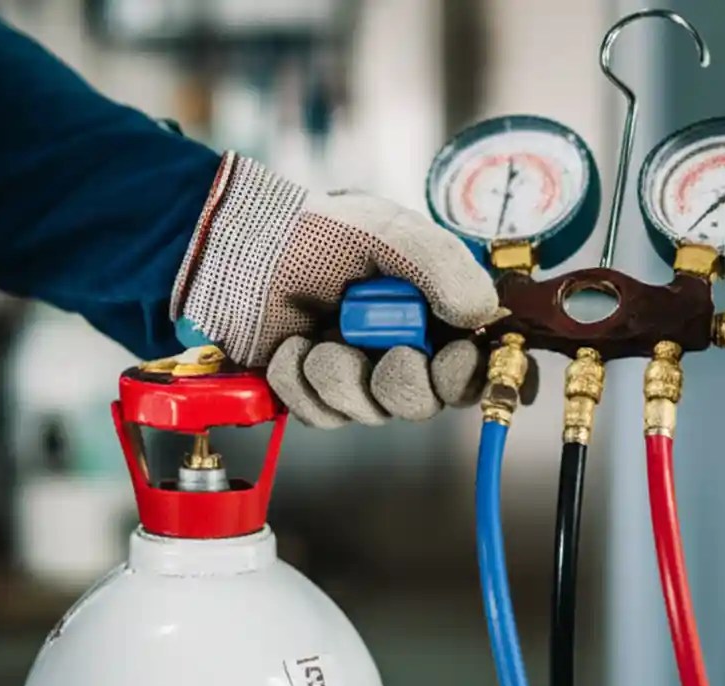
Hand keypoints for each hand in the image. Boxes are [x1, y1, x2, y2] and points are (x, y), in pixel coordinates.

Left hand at [170, 153, 503, 427]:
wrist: (244, 245)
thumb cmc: (321, 231)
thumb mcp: (391, 231)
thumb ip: (443, 265)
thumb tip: (480, 314)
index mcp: (433, 315)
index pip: (477, 365)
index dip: (472, 375)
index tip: (454, 359)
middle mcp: (400, 351)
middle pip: (426, 403)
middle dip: (404, 383)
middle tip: (389, 355)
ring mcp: (355, 376)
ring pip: (370, 413)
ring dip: (342, 378)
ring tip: (318, 339)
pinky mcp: (311, 393)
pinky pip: (319, 414)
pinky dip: (300, 383)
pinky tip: (291, 347)